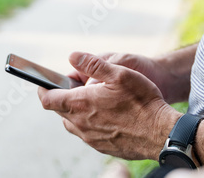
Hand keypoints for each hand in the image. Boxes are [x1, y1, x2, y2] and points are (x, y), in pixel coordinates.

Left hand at [40, 51, 180, 159]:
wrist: (160, 133)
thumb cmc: (142, 101)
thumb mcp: (119, 73)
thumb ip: (93, 64)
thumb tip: (72, 56)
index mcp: (81, 104)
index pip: (48, 99)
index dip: (43, 89)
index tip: (43, 82)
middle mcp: (81, 124)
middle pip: (60, 111)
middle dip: (63, 98)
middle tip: (76, 86)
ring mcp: (91, 138)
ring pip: (73, 124)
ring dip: (76, 111)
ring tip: (92, 100)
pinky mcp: (102, 147)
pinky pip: (87, 134)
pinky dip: (89, 122)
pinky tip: (106, 115)